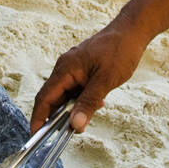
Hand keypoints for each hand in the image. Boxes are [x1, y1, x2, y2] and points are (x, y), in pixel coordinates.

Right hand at [31, 21, 148, 133]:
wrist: (132, 31)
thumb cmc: (119, 51)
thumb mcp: (105, 81)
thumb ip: (88, 103)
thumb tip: (75, 125)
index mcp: (65, 69)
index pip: (44, 98)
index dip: (39, 118)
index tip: (36, 136)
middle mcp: (65, 67)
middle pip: (53, 97)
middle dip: (57, 117)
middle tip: (67, 134)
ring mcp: (73, 67)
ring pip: (66, 94)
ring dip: (73, 108)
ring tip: (86, 118)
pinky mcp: (82, 68)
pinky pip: (76, 88)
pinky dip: (81, 99)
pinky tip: (97, 103)